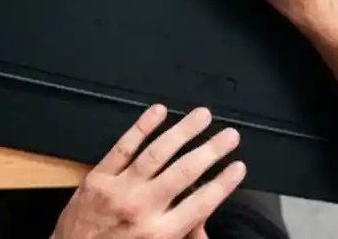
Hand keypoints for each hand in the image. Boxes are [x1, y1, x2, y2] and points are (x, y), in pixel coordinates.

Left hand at [52, 105, 245, 238]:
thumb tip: (204, 228)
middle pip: (185, 173)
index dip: (223, 183)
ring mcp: (119, 189)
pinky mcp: (98, 177)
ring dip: (183, 131)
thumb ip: (182, 237)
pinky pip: (123, 146)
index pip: (202, 203)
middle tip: (230, 136)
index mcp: (160, 234)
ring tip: (203, 116)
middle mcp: (142, 209)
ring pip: (157, 153)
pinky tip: (159, 111)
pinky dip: (142, 127)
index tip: (238, 166)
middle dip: (211, 151)